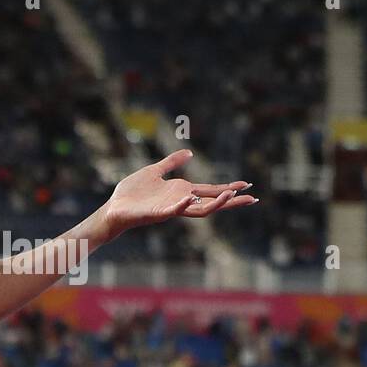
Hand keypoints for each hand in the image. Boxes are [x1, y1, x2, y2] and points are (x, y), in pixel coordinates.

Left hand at [100, 149, 257, 240]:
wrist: (114, 208)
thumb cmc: (132, 193)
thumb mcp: (155, 171)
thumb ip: (172, 162)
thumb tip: (189, 152)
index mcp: (181, 191)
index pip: (210, 191)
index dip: (228, 187)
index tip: (247, 184)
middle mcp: (180, 202)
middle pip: (212, 203)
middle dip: (232, 201)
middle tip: (252, 198)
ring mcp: (171, 209)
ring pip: (199, 210)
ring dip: (216, 204)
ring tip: (232, 195)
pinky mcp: (157, 213)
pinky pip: (174, 211)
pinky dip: (182, 205)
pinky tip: (191, 198)